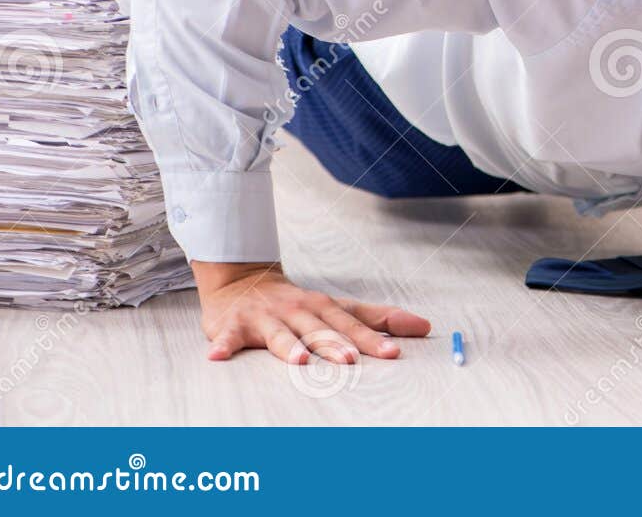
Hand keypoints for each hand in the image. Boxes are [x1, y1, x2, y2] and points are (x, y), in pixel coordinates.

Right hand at [193, 261, 430, 363]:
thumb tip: (424, 326)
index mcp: (324, 308)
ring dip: (287, 346)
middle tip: (350, 358)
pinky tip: (217, 356)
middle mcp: (298, 311)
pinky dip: (223, 345)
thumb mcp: (338, 307)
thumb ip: (378, 319)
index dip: (372, 338)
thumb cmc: (299, 304)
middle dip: (334, 343)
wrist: (244, 280)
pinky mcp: (234, 325)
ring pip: (278, 334)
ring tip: (297, 361)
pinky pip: (228, 337)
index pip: (352, 324)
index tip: (393, 353)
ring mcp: (266, 317)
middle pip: (318, 329)